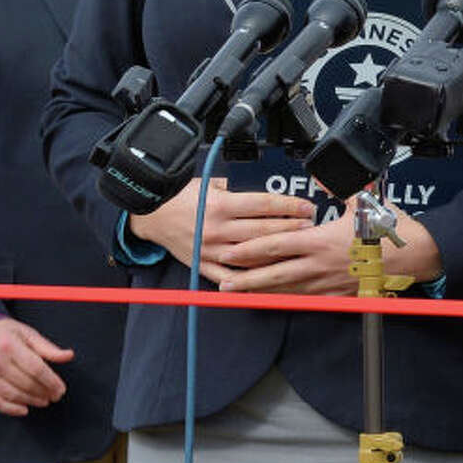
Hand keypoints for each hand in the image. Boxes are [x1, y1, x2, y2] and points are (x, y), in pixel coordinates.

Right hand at [0, 317, 71, 416]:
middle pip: (25, 383)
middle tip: (55, 396)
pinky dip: (10, 409)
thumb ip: (48, 347)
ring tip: (44, 401)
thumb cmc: (5, 334)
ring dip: (31, 401)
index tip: (61, 389)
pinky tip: (24, 409)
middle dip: (43, 392)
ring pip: (11, 395)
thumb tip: (69, 356)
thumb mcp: (27, 334)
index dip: (51, 381)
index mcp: (10, 345)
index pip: (36, 368)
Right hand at [128, 179, 316, 282]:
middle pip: (263, 230)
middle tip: (310, 226)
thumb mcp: (211, 183)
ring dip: (276, 252)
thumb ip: (237, 189)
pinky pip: (229, 276)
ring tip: (296, 249)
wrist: (152, 213)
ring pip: (250, 255)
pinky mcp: (203, 264)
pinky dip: (248, 278)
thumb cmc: (183, 196)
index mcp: (221, 205)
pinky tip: (267, 277)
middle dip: (290, 228)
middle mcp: (217, 229)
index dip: (288, 207)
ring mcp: (211, 249)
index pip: (263, 205)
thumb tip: (265, 193)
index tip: (306, 207)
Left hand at [217, 204, 442, 294]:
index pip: (277, 245)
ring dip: (262, 292)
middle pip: (273, 274)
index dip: (251, 250)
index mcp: (321, 240)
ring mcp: (328, 283)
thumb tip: (323, 177)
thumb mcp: (364, 200)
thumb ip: (340, 189)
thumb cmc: (391, 229)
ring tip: (242, 294)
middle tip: (223, 281)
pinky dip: (290, 300)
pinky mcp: (340, 295)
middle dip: (245, 278)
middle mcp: (319, 265)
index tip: (232, 251)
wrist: (416, 255)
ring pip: (287, 290)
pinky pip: (309, 299)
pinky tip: (279, 301)